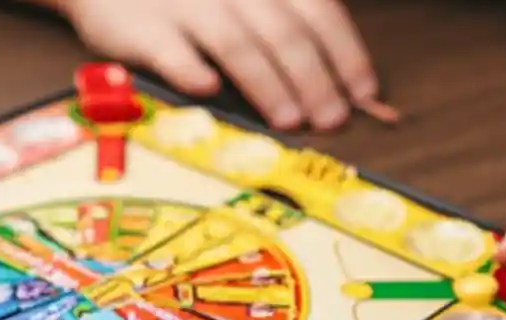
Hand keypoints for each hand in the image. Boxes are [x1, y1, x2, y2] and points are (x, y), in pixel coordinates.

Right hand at [58, 0, 378, 130]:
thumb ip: (286, 25)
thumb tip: (340, 84)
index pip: (317, 9)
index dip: (346, 53)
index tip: (364, 94)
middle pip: (284, 31)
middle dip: (315, 79)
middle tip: (333, 120)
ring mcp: (184, 2)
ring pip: (237, 44)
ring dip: (269, 85)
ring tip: (291, 121)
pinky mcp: (141, 27)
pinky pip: (172, 51)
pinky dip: (193, 71)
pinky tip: (210, 91)